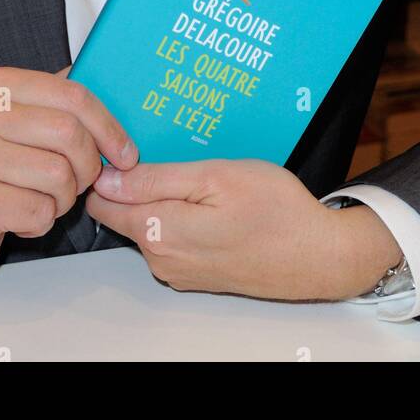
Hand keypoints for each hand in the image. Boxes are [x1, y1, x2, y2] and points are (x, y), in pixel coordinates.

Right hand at [0, 66, 136, 272]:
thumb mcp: (17, 119)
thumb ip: (57, 100)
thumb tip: (113, 84)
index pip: (71, 95)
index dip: (108, 126)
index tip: (125, 152)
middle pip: (69, 135)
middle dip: (88, 166)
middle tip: (81, 181)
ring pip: (59, 177)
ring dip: (63, 198)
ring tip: (44, 199)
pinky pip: (39, 212)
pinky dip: (42, 221)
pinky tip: (21, 216)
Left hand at [86, 158, 399, 300]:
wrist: (319, 256)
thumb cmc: (277, 212)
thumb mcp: (216, 177)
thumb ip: (156, 179)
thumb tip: (106, 178)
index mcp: (159, 231)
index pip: (101, 200)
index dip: (108, 168)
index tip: (126, 144)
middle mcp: (161, 259)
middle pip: (121, 212)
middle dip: (134, 181)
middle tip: (170, 150)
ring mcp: (177, 271)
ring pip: (147, 223)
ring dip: (160, 197)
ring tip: (197, 173)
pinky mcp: (194, 274)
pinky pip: (170, 237)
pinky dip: (179, 215)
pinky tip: (209, 199)